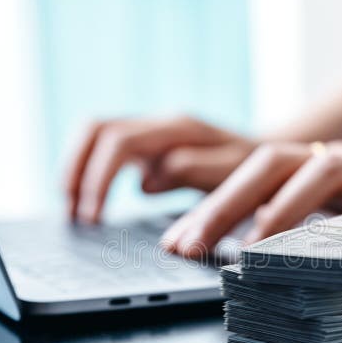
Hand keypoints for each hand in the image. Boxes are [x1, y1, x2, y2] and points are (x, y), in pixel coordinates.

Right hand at [65, 115, 256, 222]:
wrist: (271, 157)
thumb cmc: (256, 171)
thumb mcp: (236, 174)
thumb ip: (195, 171)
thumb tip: (145, 182)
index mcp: (179, 128)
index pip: (119, 142)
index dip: (99, 180)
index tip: (92, 219)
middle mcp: (160, 123)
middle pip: (97, 130)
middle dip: (77, 172)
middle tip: (73, 216)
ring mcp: (152, 131)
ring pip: (94, 135)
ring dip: (76, 170)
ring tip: (70, 211)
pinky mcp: (147, 146)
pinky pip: (105, 149)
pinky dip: (88, 173)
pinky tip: (85, 204)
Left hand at [162, 140, 341, 257]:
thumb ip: (307, 234)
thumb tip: (248, 263)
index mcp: (317, 170)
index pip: (253, 174)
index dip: (210, 203)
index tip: (174, 243)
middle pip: (273, 161)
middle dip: (224, 201)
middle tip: (190, 245)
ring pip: (323, 169)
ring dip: (282, 208)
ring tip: (252, 251)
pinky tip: (334, 254)